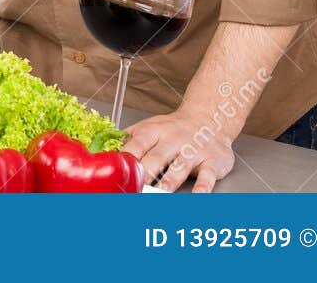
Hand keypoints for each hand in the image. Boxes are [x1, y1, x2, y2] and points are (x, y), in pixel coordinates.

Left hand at [121, 109, 236, 192]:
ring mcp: (193, 150)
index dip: (127, 160)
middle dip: (145, 174)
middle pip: (156, 158)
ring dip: (168, 183)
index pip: (137, 145)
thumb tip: (104, 152)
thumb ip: (128, 139)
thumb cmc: (174, 128)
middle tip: (134, 189)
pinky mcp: (212, 161)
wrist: (209, 118)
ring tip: (158, 196)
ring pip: (179, 168)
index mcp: (153, 131)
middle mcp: (173, 139)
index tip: (117, 173)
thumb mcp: (149, 126)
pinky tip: (197, 198)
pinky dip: (203, 188)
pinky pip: (207, 176)